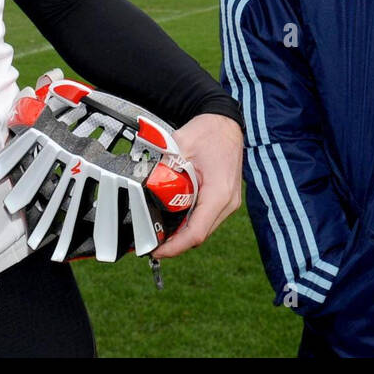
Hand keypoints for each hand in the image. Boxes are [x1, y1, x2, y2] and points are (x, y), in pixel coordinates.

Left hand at [152, 113, 242, 257]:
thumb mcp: (180, 148)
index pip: (197, 232)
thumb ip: (164, 170)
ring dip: (183, 234)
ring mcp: (229, 202)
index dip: (175, 246)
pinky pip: (206, 218)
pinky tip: (175, 219)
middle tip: (153, 243)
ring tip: (161, 233)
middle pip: (200, 234)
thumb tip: (144, 187)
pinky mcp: (225, 199)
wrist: (225, 122)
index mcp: (219, 193)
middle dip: (176, 243)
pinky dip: (190, 222)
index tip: (157, 250)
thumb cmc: (208, 132)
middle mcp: (228, 202)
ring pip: (204, 228)